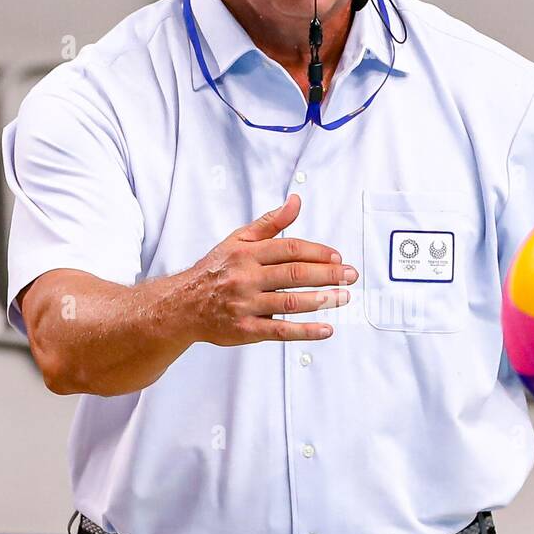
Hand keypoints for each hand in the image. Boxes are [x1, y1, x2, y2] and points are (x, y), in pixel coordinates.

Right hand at [178, 193, 357, 344]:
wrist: (182, 305)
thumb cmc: (215, 270)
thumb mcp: (238, 240)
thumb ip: (270, 222)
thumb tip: (296, 201)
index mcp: (246, 253)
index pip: (289, 249)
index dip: (317, 252)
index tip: (338, 257)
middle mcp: (245, 277)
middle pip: (293, 275)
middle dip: (327, 275)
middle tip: (351, 276)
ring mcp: (245, 305)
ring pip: (289, 303)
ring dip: (321, 300)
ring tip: (344, 298)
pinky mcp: (245, 330)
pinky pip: (280, 331)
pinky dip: (305, 331)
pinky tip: (326, 329)